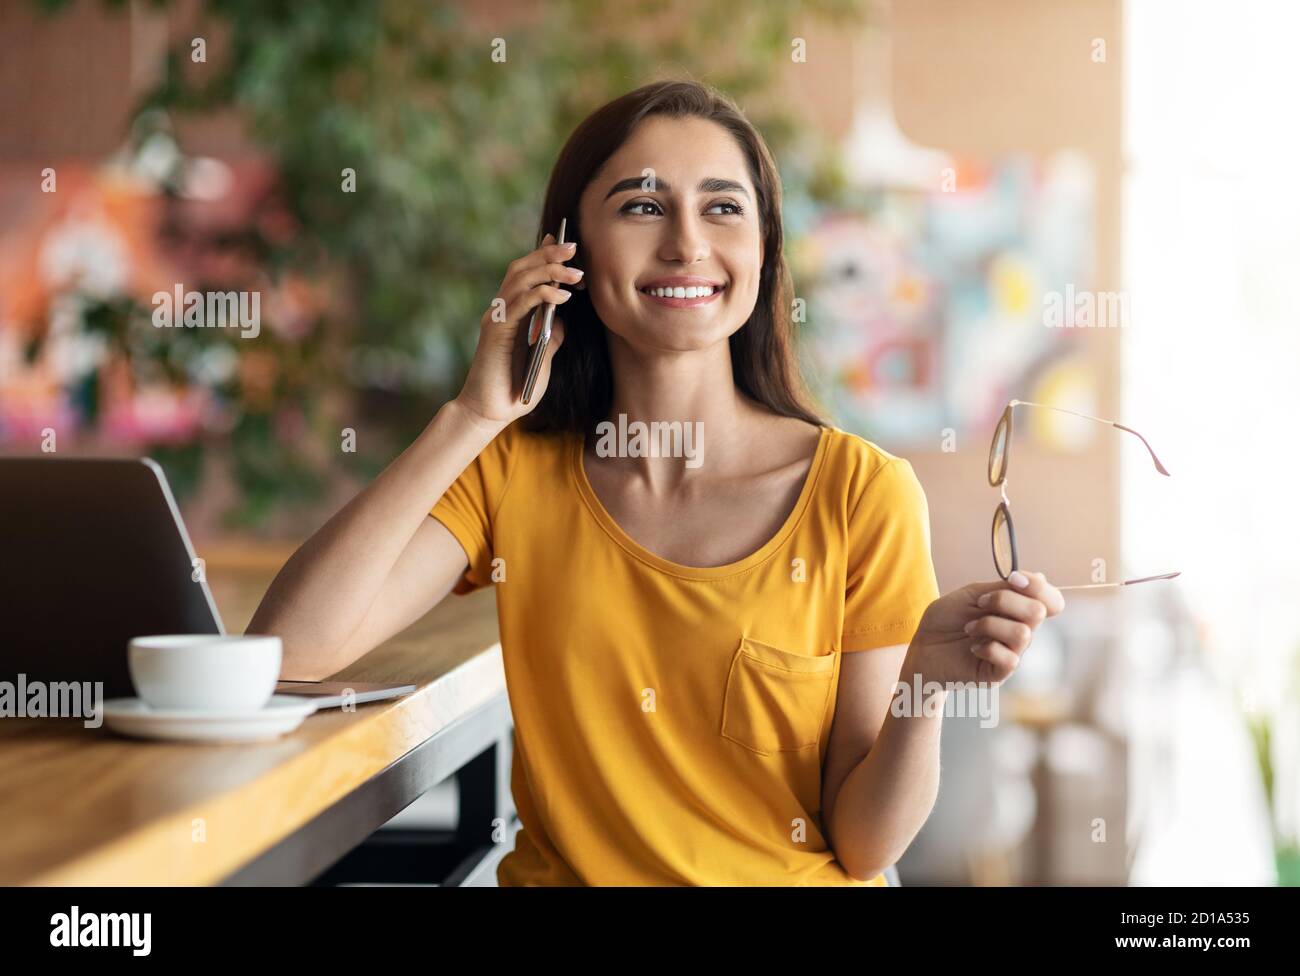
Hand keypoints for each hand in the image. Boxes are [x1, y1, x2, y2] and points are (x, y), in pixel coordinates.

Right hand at [454, 232, 581, 428]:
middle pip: (522, 268)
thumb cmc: (516, 389)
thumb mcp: (543, 358)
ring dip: (549, 270)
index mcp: (511, 314)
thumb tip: (562, 317)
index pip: (525, 274)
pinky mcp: (496, 331)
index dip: (543, 255)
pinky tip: (562, 296)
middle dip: (548, 254)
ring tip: (575, 271)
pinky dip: (542, 295)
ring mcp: (496, 318)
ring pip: (520, 279)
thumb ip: (551, 336)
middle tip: (574, 246)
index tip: (565, 243)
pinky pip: (520, 304)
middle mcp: (501, 310)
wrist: (490, 412)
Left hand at [905, 571, 1064, 685]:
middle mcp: (1020, 631)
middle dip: (1005, 600)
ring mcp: (1012, 653)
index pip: (1051, 601)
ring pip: (1022, 634)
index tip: (1013, 578)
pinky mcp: (999, 673)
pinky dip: (987, 648)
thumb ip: (1003, 588)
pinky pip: (1010, 659)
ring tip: (969, 628)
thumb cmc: (945, 620)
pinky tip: (972, 648)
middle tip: (980, 604)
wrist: (922, 648)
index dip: (1038, 587)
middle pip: (1038, 612)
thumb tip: (1041, 577)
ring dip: (989, 625)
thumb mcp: (972, 595)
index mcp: (1017, 611)